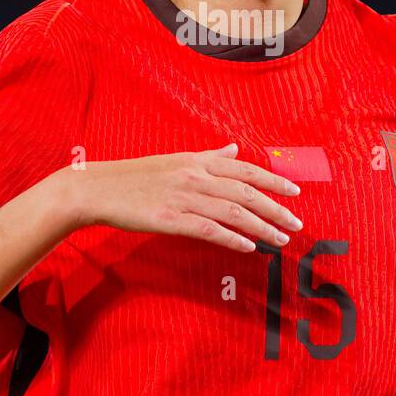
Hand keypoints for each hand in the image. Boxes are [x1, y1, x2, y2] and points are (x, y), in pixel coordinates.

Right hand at [66, 142, 303, 252]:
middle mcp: (195, 176)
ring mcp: (183, 198)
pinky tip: (249, 247)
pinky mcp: (171, 219)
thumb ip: (208, 156)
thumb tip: (234, 148)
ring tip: (279, 240)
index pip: (245, 169)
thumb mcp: (175, 159)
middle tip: (296, 224)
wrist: (98, 189)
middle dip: (275, 209)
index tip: (295, 193)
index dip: (273, 181)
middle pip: (245, 192)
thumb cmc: (137, 177)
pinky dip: (232, 238)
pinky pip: (209, 230)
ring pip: (232, 212)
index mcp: (197, 161)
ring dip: (260, 227)